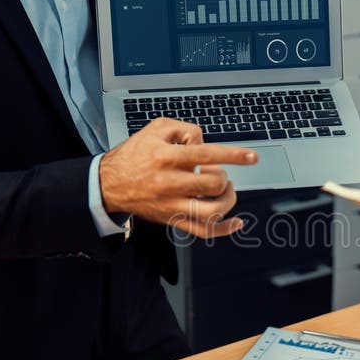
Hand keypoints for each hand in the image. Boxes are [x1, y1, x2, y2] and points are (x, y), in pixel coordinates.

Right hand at [99, 119, 257, 237]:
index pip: (207, 155)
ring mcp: (172, 204)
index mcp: (166, 157)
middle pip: (213, 185)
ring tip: (223, 190)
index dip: (234, 155)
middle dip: (222, 176)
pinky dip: (224, 229)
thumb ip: (185, 129)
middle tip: (217, 173)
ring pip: (211, 212)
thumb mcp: (155, 128)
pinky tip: (237, 221)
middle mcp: (170, 183)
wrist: (108, 184)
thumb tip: (206, 142)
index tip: (251, 157)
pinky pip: (202, 231)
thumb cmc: (134, 154)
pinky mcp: (172, 219)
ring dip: (227, 200)